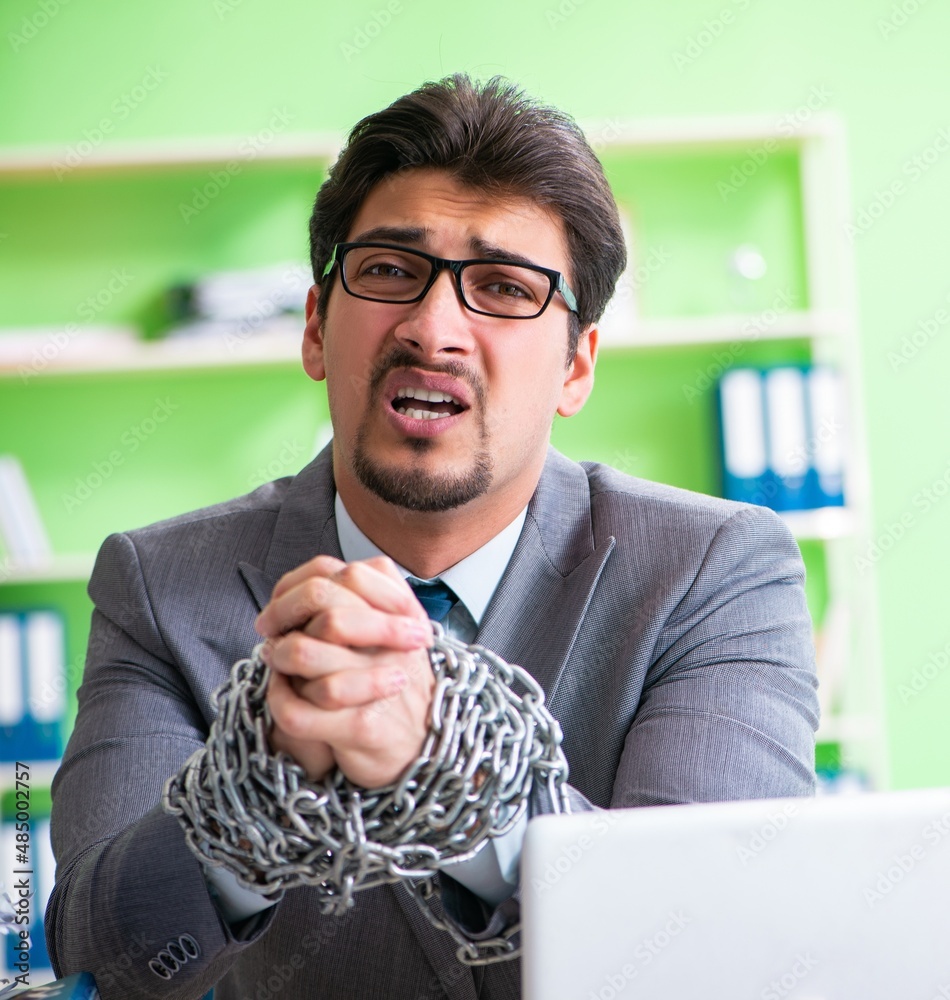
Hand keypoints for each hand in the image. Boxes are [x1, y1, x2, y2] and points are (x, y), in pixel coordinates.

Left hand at [257, 555, 435, 786]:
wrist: (425, 745)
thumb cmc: (395, 682)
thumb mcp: (398, 633)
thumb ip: (369, 599)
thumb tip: (311, 580)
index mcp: (404, 617)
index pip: (352, 576)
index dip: (307, 582)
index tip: (285, 598)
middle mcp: (395, 647)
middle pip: (327, 610)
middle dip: (284, 614)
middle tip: (268, 627)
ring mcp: (379, 685)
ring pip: (305, 653)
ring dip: (280, 655)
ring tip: (277, 659)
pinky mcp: (361, 727)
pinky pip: (298, 710)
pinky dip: (279, 698)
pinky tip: (282, 692)